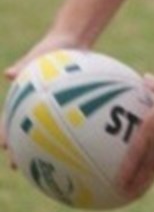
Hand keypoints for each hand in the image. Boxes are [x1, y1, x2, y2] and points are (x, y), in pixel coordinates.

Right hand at [3, 32, 82, 168]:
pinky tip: (88, 151)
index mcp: (24, 98)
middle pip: (25, 134)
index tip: (5, 148)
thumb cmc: (53, 48)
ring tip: (52, 168)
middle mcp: (37, 108)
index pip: (9, 121)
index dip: (5, 135)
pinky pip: (75, 125)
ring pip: (50, 135)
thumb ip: (25, 64)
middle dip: (21, 151)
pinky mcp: (71, 109)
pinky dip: (79, 137)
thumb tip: (9, 74)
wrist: (72, 43)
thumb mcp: (39, 54)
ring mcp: (54, 111)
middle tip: (20, 167)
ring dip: (48, 151)